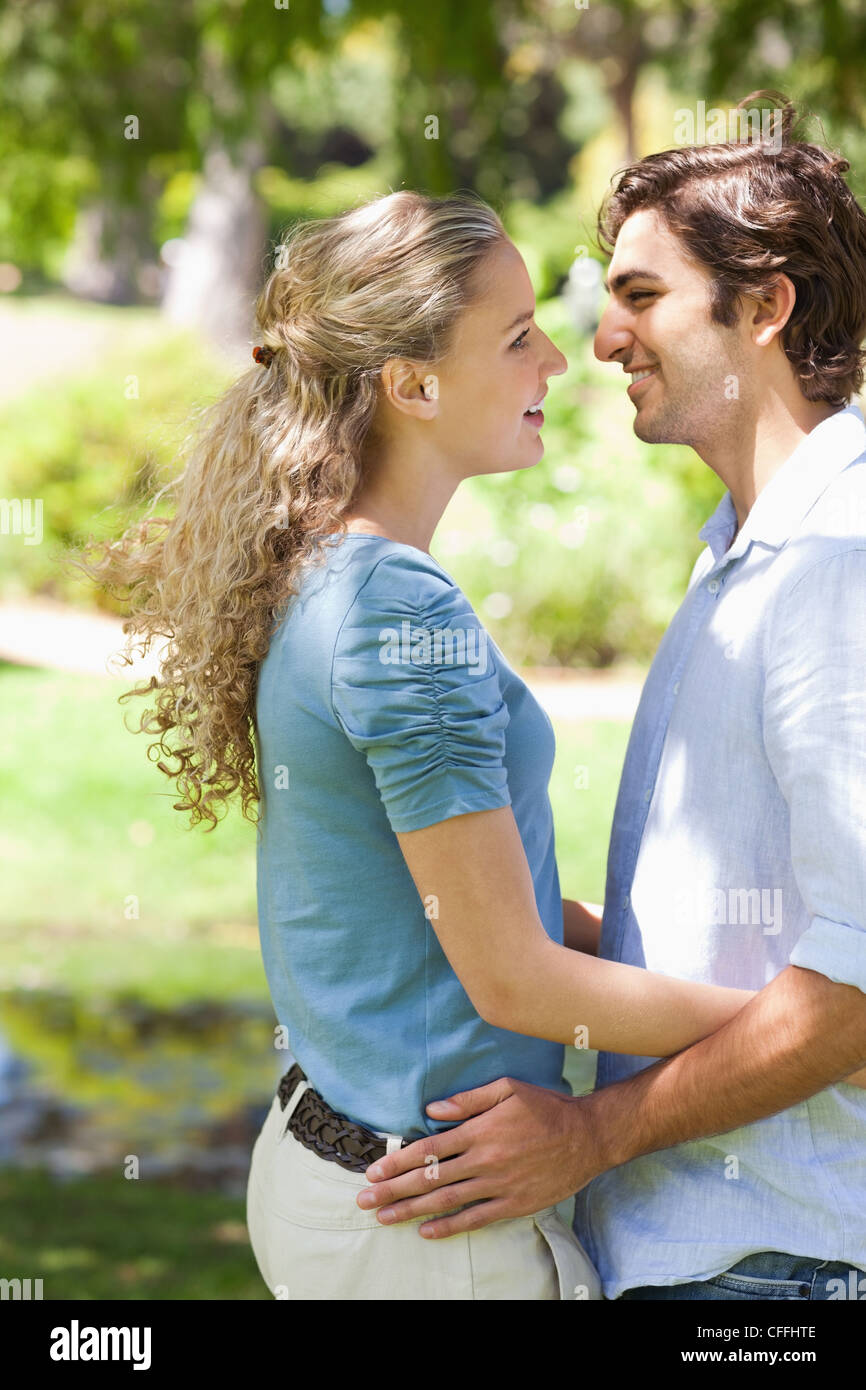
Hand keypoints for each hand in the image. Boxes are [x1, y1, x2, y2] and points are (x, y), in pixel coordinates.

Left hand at [356, 1075, 604, 1238]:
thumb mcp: (507, 1089)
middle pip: (429, 1178)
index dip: (397, 1162)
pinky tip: (426, 1231)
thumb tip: (431, 1111)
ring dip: (411, 1210)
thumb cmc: (546, 1108)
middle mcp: (484, 1160)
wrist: (588, 1137)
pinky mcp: (514, 1204)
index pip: (428, 1149)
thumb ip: (468, 1101)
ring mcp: (499, 1185)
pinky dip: (449, 1227)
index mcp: (479, 1131)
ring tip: (384, 1218)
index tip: (373, 1171)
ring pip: (446, 1201)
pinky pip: (476, 1219)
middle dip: (393, 1190)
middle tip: (365, 1199)